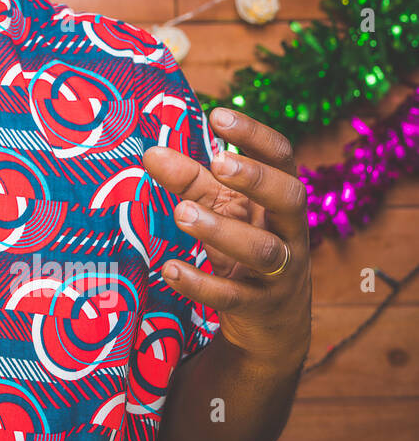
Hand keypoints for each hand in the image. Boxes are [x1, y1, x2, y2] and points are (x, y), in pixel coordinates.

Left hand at [141, 107, 312, 374]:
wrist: (273, 325)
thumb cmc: (244, 248)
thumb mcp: (222, 210)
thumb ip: (189, 179)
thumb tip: (150, 151)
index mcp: (280, 200)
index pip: (282, 158)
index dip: (255, 135)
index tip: (218, 115)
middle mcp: (289, 233)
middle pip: (290, 198)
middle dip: (257, 179)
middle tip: (219, 163)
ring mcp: (280, 273)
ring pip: (261, 250)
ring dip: (221, 230)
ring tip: (181, 212)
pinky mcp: (259, 308)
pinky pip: (232, 296)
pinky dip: (200, 283)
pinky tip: (170, 269)